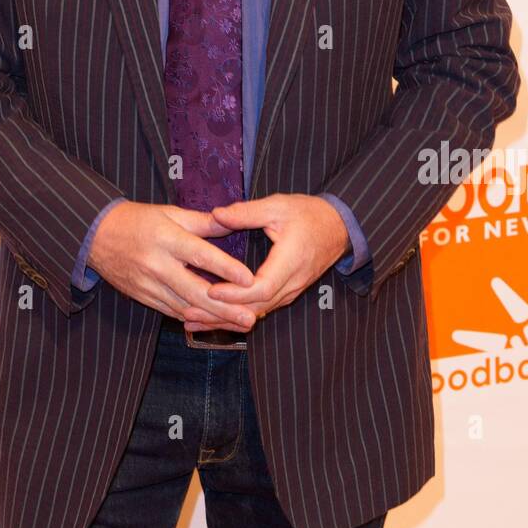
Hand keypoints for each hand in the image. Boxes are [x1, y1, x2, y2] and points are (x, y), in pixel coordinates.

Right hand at [87, 201, 262, 331]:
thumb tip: (232, 224)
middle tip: (250, 319)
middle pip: (195, 291)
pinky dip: (193, 318)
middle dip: (224, 308)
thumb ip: (202, 222)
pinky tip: (212, 323)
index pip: (200, 255)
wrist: (96, 235)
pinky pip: (171, 311)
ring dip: (212, 318)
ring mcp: (148, 284)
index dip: (225, 268)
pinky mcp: (143, 297)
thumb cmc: (138, 220)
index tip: (249, 280)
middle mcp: (157, 264)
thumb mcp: (170, 213)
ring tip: (238, 325)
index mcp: (166, 238)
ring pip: (184, 307)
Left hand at [199, 194, 349, 320]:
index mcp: (290, 262)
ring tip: (193, 321)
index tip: (209, 291)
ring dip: (226, 319)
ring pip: (256, 313)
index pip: (261, 288)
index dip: (235, 294)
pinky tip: (215, 317)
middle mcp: (291, 284)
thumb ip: (246, 212)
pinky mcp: (286, 293)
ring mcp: (290, 291)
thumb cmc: (309, 214)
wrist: (339, 227)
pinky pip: (261, 309)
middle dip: (221, 314)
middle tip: (189, 314)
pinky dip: (237, 315)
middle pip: (255, 309)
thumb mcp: (277, 206)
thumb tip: (216, 214)